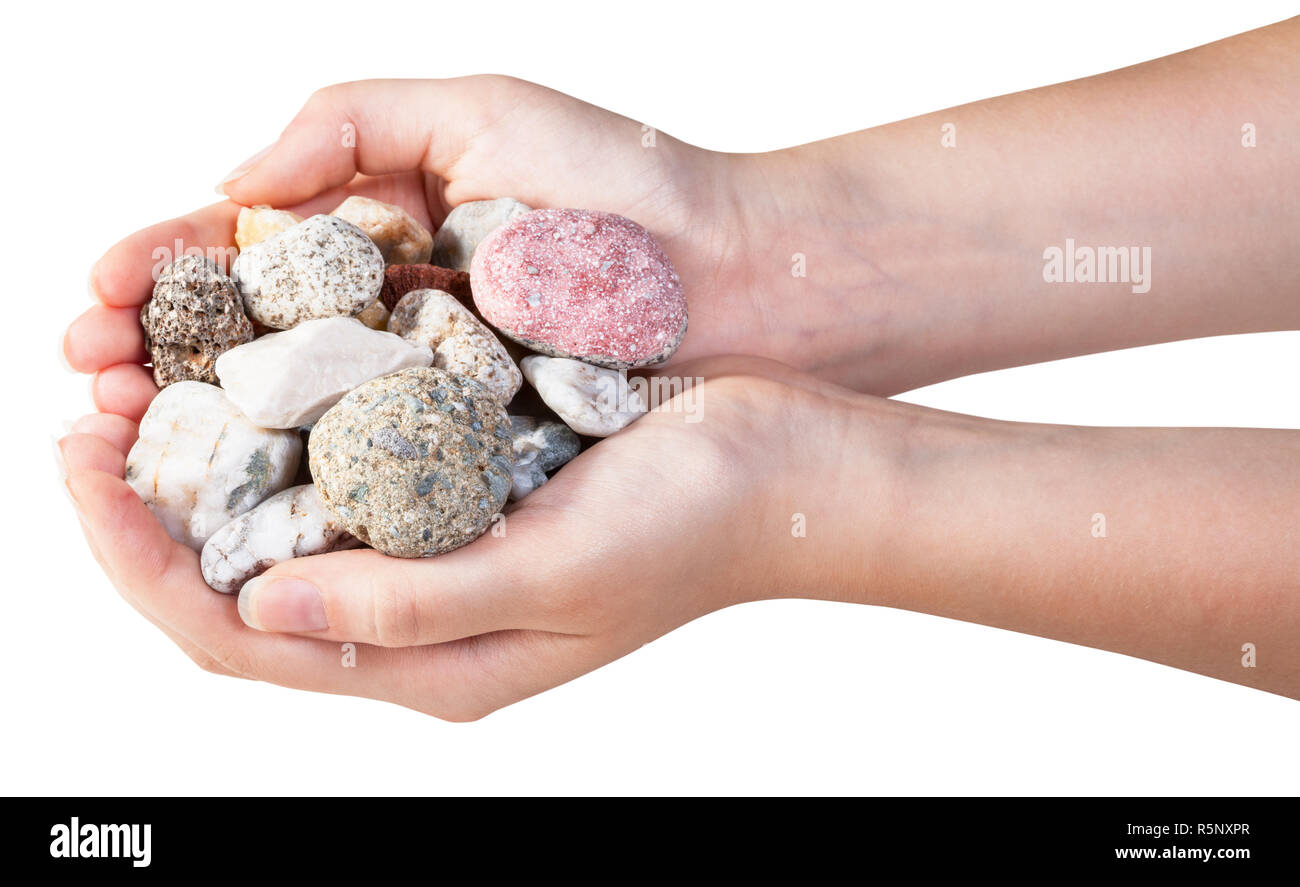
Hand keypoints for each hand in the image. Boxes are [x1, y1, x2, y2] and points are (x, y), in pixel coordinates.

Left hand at [55, 357, 898, 718]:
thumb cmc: (697, 527)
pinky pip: (349, 464)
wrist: (786, 465)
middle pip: (241, 583)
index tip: (83, 472)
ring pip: (283, 520)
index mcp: (440, 664)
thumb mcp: (555, 577)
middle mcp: (425, 615)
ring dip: (207, 460)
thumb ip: (411, 604)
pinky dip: (288, 423)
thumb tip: (261, 610)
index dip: (144, 564)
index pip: (245, 641)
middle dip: (148, 508)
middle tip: (87, 412)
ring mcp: (444, 548)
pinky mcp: (466, 485)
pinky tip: (256, 368)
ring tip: (143, 384)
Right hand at [63, 76, 844, 423]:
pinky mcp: (469, 454)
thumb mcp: (478, 113)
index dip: (160, 276)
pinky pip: (363, 471)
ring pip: (286, 419)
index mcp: (378, 235)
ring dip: (195, 426)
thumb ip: (345, 125)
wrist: (744, 276)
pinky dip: (290, 478)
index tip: (103, 294)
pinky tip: (229, 483)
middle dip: (152, 360)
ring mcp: (426, 395)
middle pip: (241, 349)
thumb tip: (229, 185)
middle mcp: (389, 321)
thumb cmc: (623, 186)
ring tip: (121, 426)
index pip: (238, 259)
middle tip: (90, 378)